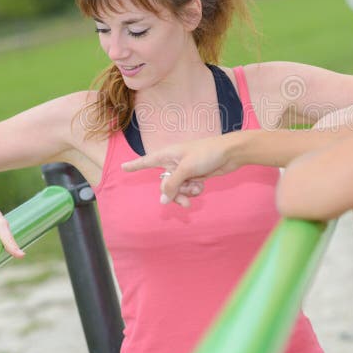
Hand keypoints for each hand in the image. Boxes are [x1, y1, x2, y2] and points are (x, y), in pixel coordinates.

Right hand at [122, 134, 240, 206]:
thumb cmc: (207, 153)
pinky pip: (188, 189)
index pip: (146, 161)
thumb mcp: (186, 168)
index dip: (135, 165)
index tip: (122, 167)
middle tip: (183, 200)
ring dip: (185, 193)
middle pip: (164, 184)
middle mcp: (173, 162)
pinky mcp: (195, 176)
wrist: (230, 153)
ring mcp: (184, 170)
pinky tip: (203, 184)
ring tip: (196, 190)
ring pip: (177, 189)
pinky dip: (194, 190)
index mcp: (167, 155)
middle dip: (173, 193)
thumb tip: (162, 200)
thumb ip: (172, 184)